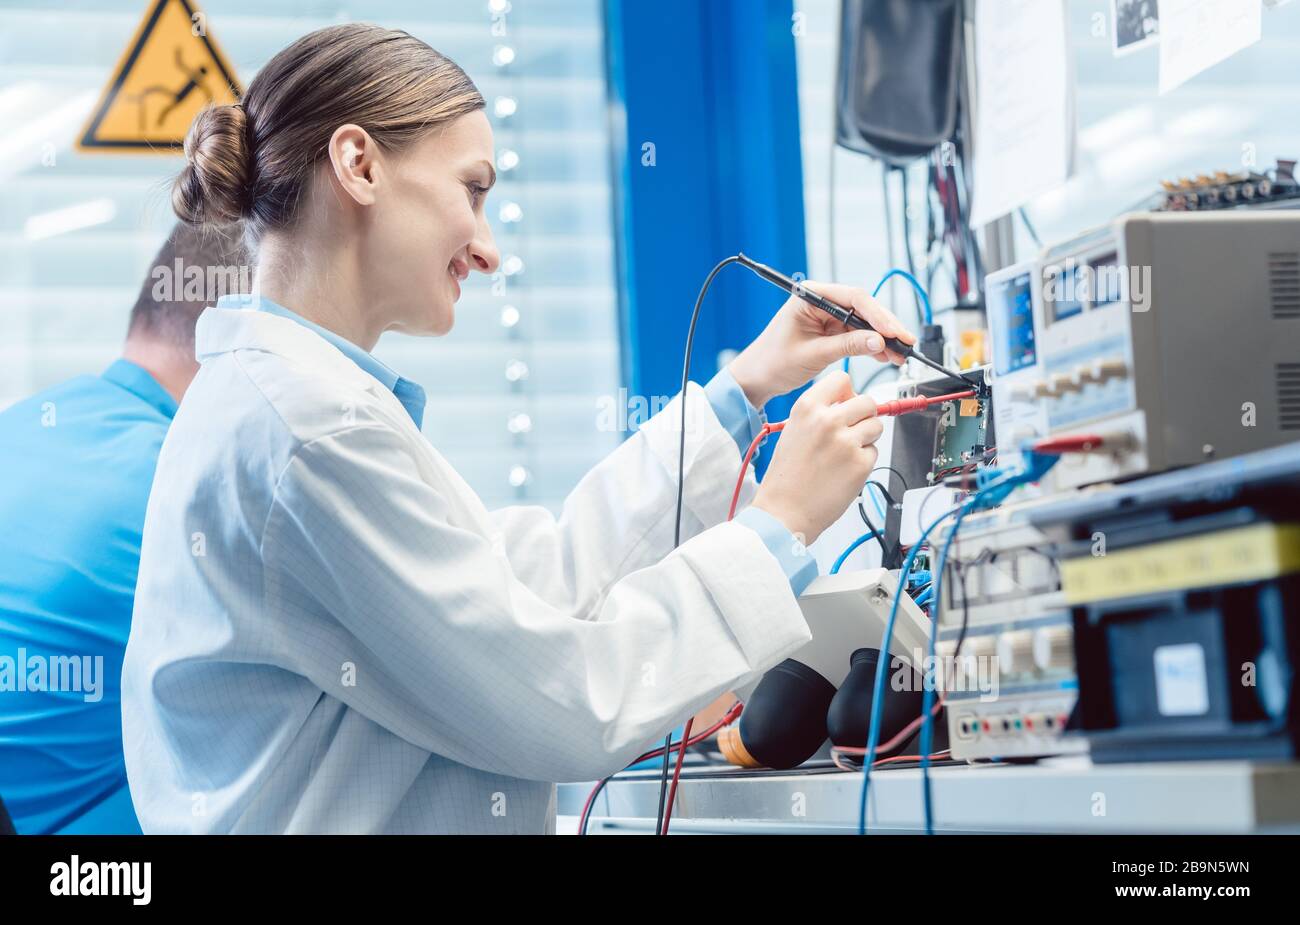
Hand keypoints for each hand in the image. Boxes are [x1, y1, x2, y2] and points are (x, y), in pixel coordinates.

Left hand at [727, 280, 916, 407]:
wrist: (758, 378)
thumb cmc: (774, 362)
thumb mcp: (813, 354)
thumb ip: (847, 346)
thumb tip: (878, 341)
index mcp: (809, 295)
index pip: (853, 298)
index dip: (877, 315)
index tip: (894, 332)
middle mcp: (820, 300)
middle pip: (863, 308)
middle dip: (885, 327)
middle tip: (906, 342)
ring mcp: (827, 314)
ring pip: (864, 321)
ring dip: (882, 338)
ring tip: (900, 354)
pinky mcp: (831, 329)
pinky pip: (857, 333)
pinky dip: (872, 344)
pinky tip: (886, 355)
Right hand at [752, 371, 883, 544]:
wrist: (783, 511)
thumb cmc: (787, 475)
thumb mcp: (794, 430)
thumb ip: (820, 413)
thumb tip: (850, 403)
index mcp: (807, 408)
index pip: (842, 379)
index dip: (849, 392)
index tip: (848, 402)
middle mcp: (827, 420)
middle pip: (867, 401)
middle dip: (864, 415)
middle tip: (851, 432)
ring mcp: (846, 441)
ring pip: (876, 425)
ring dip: (866, 437)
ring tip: (845, 453)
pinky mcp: (860, 463)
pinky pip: (874, 451)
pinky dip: (864, 460)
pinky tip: (844, 470)